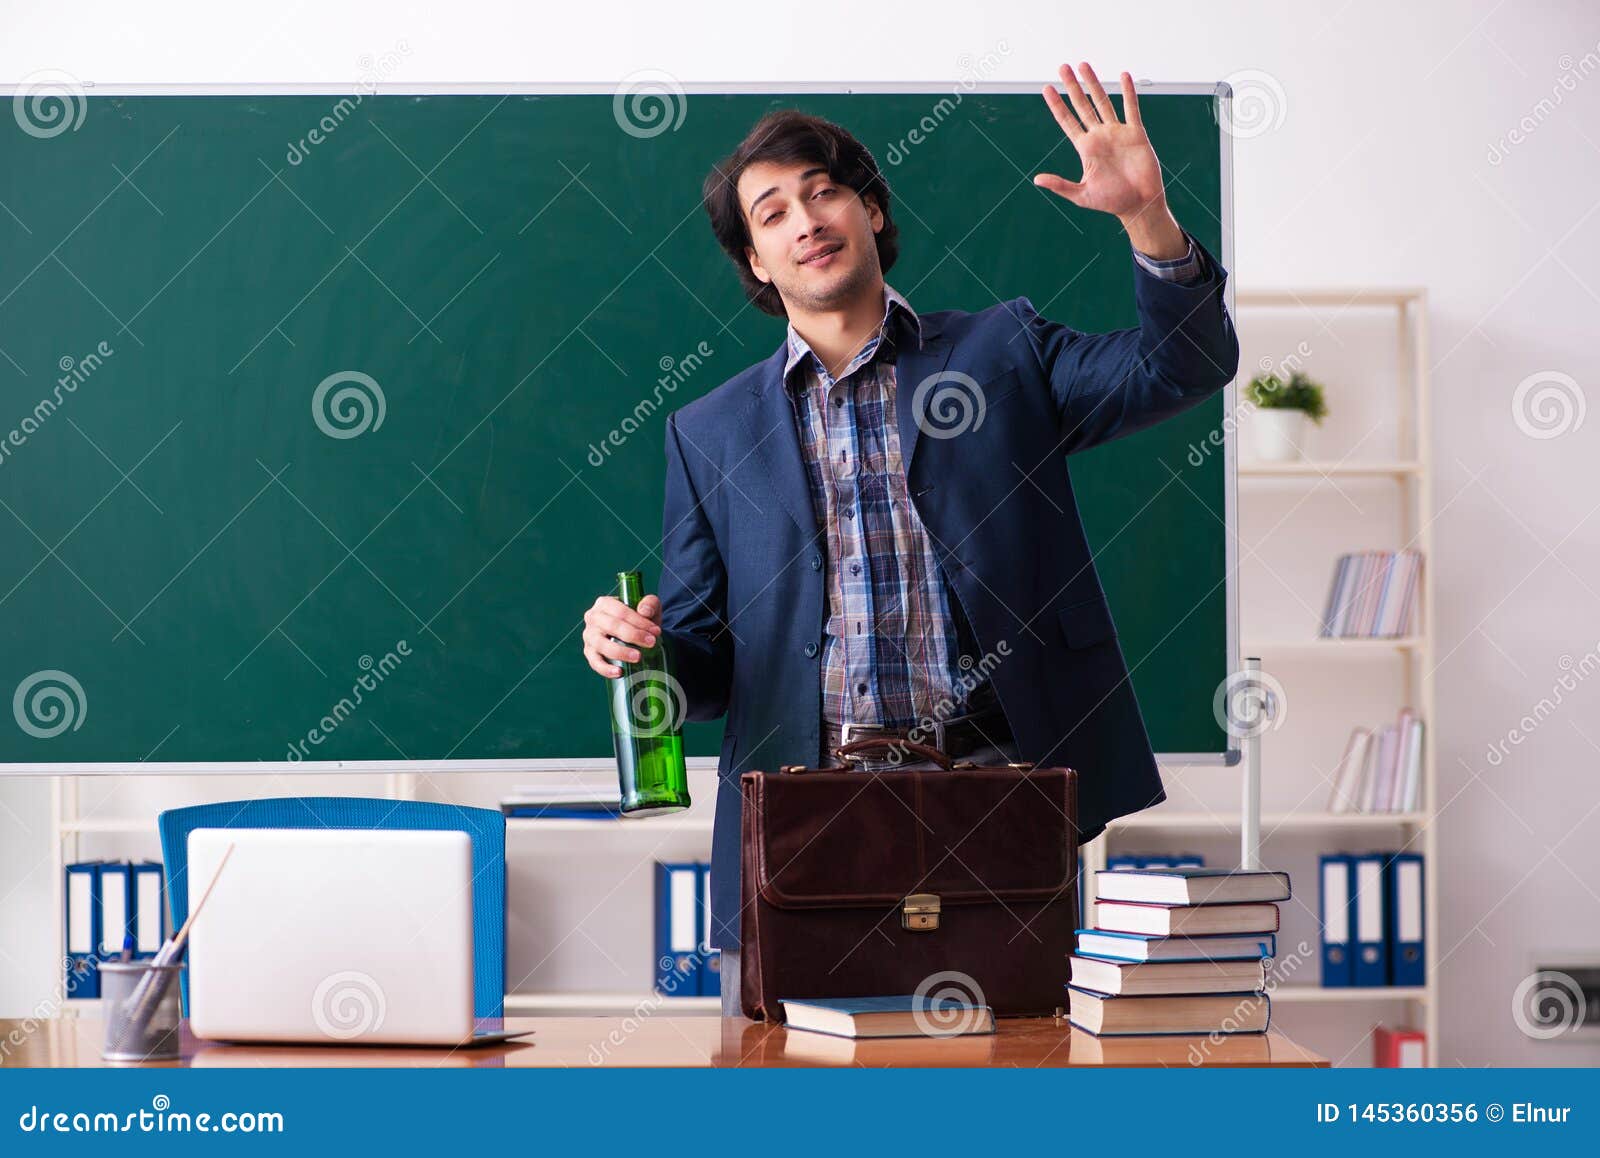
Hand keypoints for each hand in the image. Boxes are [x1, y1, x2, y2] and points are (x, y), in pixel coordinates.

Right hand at [582, 594, 661, 677]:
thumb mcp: (648, 607)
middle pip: (612, 626)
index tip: (656, 631)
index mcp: (604, 603)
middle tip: (651, 643)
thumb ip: (650, 603)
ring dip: (621, 651)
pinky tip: (619, 672)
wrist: (634, 635)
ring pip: (602, 644)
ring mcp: (589, 636)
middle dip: (633, 635)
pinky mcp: (589, 652)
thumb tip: (644, 611)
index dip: (639, 621)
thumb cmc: (640, 619)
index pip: (621, 611)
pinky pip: (594, 662)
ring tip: (638, 657)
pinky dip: (605, 669)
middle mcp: (593, 618)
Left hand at [1033, 63, 1185, 257]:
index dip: (1057, 105)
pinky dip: (1127, 92)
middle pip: (1082, 105)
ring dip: (1093, 83)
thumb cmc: (1112, 202)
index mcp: (1085, 148)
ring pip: (1103, 101)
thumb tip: (1037, 179)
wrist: (1139, 204)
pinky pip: (1130, 108)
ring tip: (1084, 65)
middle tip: (1063, 67)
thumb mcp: (1081, 195)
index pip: (1067, 121)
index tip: (1046, 88)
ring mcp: (1117, 132)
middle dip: (1072, 86)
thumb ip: (1060, 185)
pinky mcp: (1135, 133)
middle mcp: (1099, 136)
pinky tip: (1123, 76)